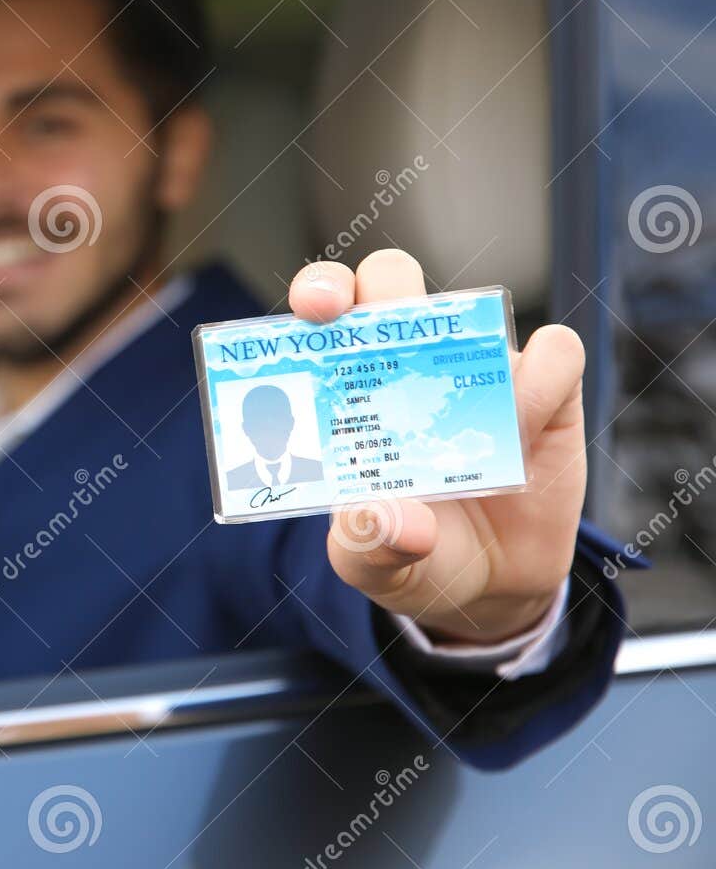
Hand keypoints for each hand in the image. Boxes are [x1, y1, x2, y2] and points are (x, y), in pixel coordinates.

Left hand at [289, 250, 583, 643]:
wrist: (492, 586)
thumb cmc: (409, 556)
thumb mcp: (371, 565)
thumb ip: (366, 545)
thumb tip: (381, 518)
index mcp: (349, 388)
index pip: (328, 315)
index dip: (320, 292)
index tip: (314, 310)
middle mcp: (410, 364)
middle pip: (392, 282)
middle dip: (378, 285)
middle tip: (370, 319)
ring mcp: (477, 371)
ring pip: (474, 308)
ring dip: (470, 345)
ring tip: (471, 414)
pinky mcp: (547, 393)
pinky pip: (556, 354)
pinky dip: (542, 379)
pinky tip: (524, 427)